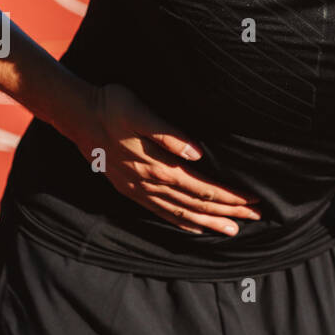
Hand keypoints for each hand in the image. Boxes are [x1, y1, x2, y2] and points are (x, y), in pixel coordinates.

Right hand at [66, 82, 261, 234]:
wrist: (78, 114)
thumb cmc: (113, 105)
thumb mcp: (140, 111)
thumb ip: (169, 134)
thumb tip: (197, 154)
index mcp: (158, 166)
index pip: (203, 187)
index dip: (230, 195)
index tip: (254, 198)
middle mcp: (150, 184)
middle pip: (198, 203)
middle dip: (228, 210)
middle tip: (256, 216)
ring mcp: (139, 190)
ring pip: (182, 213)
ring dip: (210, 221)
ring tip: (233, 229)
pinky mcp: (131, 190)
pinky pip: (161, 212)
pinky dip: (182, 222)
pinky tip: (196, 227)